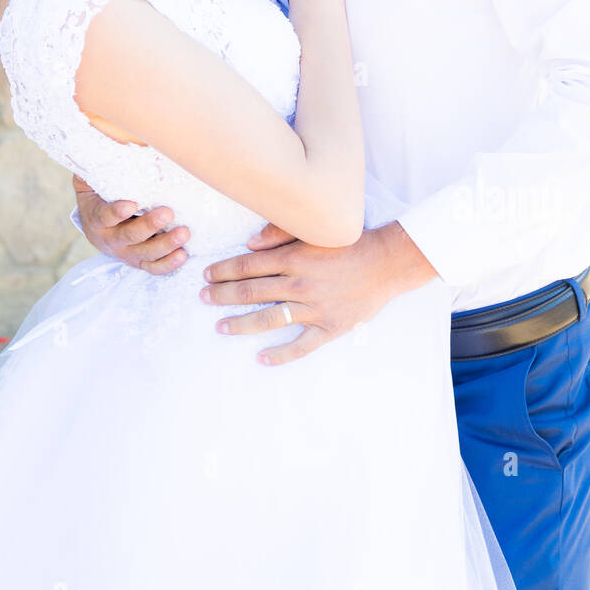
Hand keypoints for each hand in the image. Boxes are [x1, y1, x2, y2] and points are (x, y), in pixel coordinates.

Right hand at [72, 175, 189, 274]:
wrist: (94, 226)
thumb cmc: (98, 195)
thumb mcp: (90, 180)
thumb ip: (95, 165)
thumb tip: (100, 134)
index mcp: (98, 218)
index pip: (105, 216)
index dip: (117, 212)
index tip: (130, 204)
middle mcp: (110, 239)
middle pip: (130, 237)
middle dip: (149, 226)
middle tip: (168, 213)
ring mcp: (125, 253)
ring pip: (145, 254)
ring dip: (165, 245)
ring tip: (184, 233)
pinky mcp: (139, 261)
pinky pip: (153, 268)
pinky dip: (168, 264)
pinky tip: (183, 254)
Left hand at [199, 221, 435, 364]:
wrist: (386, 264)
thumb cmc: (349, 243)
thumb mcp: (313, 230)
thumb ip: (279, 234)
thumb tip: (248, 245)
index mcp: (294, 258)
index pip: (248, 266)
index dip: (224, 270)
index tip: (206, 274)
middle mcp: (299, 284)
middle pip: (252, 291)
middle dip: (223, 295)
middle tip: (203, 298)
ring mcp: (313, 309)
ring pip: (269, 319)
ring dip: (241, 323)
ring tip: (220, 326)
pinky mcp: (329, 328)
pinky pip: (300, 346)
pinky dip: (280, 354)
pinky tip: (261, 358)